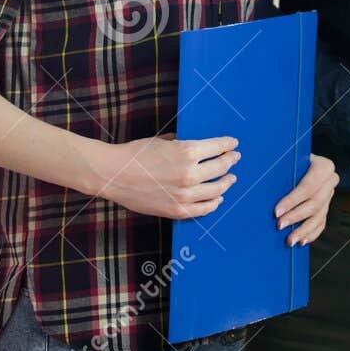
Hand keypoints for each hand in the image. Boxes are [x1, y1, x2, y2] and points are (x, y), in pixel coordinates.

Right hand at [93, 135, 240, 219]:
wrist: (115, 175)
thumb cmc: (136, 154)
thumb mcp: (163, 141)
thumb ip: (182, 145)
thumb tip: (196, 147)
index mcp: (188, 151)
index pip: (218, 147)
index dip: (228, 145)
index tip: (234, 144)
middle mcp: (190, 173)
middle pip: (221, 167)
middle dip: (230, 161)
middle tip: (235, 158)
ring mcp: (185, 194)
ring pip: (216, 190)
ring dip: (226, 183)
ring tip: (231, 179)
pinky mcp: (177, 210)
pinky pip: (203, 209)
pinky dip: (214, 204)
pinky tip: (218, 199)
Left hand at [274, 154, 337, 245]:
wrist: (304, 161)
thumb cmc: (292, 159)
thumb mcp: (290, 158)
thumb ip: (282, 166)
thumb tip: (259, 176)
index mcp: (323, 166)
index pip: (308, 186)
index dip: (292, 200)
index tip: (276, 211)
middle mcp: (330, 181)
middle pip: (314, 203)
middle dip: (295, 216)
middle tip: (279, 226)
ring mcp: (330, 196)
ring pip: (318, 216)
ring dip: (303, 230)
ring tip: (289, 240)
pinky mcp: (326, 207)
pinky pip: (321, 223)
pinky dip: (311, 234)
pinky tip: (301, 241)